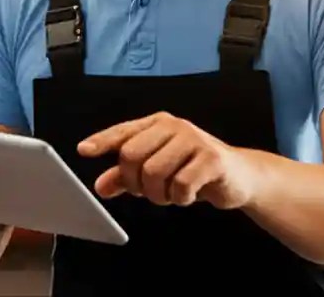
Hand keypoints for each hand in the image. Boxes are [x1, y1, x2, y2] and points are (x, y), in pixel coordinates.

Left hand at [77, 112, 259, 209]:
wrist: (239, 176)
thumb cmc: (194, 170)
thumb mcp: (157, 172)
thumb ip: (127, 177)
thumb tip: (100, 186)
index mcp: (157, 124)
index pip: (123, 132)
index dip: (102, 141)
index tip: (83, 150)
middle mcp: (173, 126)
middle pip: (132, 155)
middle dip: (135, 182)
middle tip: (149, 191)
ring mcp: (193, 139)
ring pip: (154, 172)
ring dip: (159, 194)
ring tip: (171, 194)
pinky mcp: (211, 158)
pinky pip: (180, 185)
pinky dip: (180, 198)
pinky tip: (189, 194)